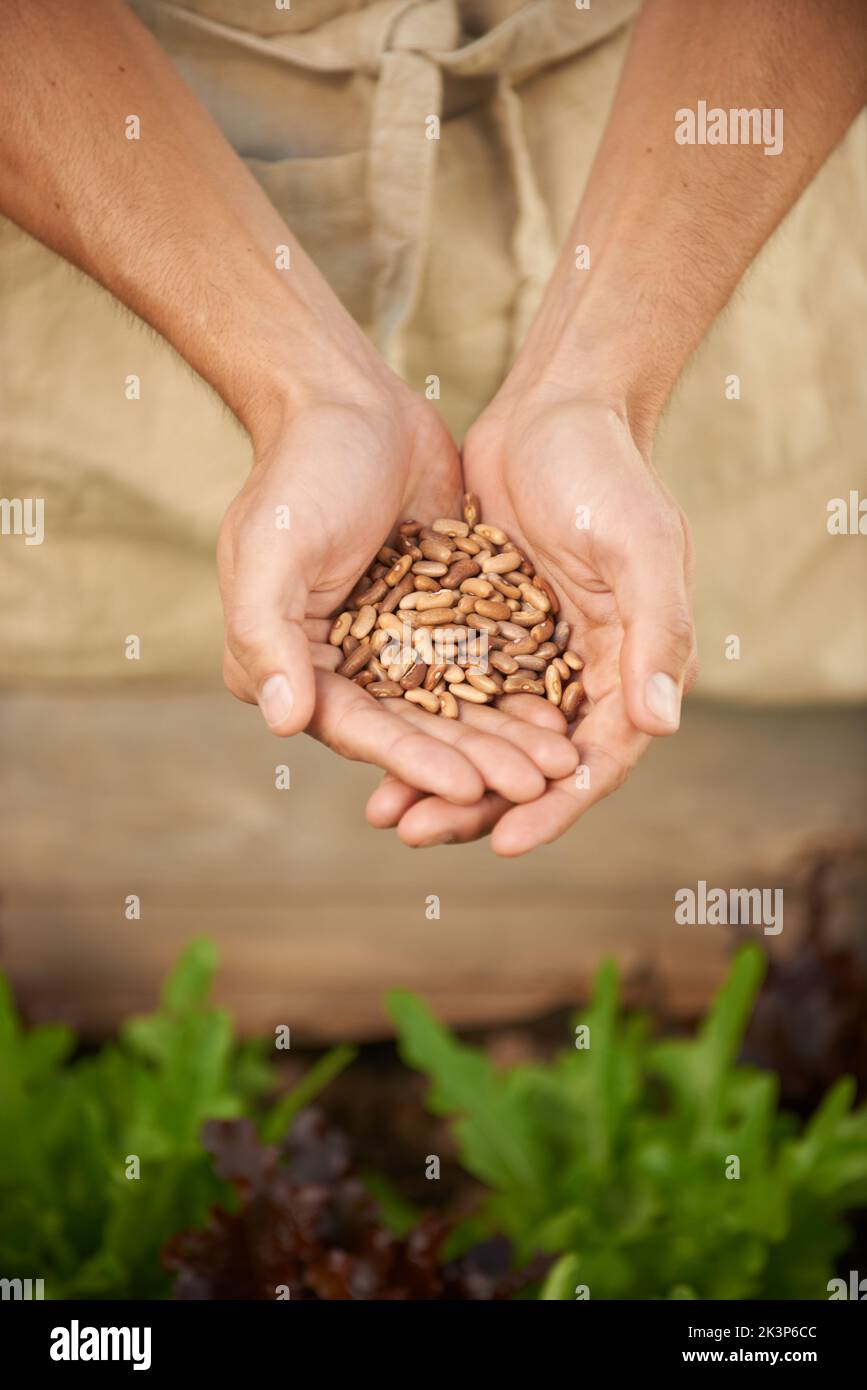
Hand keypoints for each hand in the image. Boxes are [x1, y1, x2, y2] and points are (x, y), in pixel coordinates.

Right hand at [217, 376, 578, 804]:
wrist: (349, 401)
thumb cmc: (298, 473)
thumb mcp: (271, 551)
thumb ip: (268, 637)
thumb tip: (284, 723)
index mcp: (295, 665)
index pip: (362, 730)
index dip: (418, 763)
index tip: (472, 788)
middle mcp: (345, 667)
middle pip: (419, 729)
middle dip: (479, 761)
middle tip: (539, 785)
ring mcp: (399, 642)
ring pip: (460, 703)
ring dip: (508, 735)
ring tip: (562, 761)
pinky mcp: (443, 614)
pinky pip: (486, 660)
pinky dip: (521, 685)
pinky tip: (567, 708)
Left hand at [366, 392, 696, 852]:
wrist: (553, 406)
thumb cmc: (606, 471)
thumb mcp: (638, 547)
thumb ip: (656, 633)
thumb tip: (661, 726)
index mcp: (632, 665)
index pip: (596, 760)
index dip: (553, 806)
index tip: (505, 842)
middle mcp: (583, 671)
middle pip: (530, 763)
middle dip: (478, 805)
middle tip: (418, 834)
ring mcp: (530, 652)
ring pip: (483, 736)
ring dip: (439, 773)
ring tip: (384, 811)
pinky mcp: (485, 628)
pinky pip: (448, 691)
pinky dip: (418, 721)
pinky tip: (370, 742)